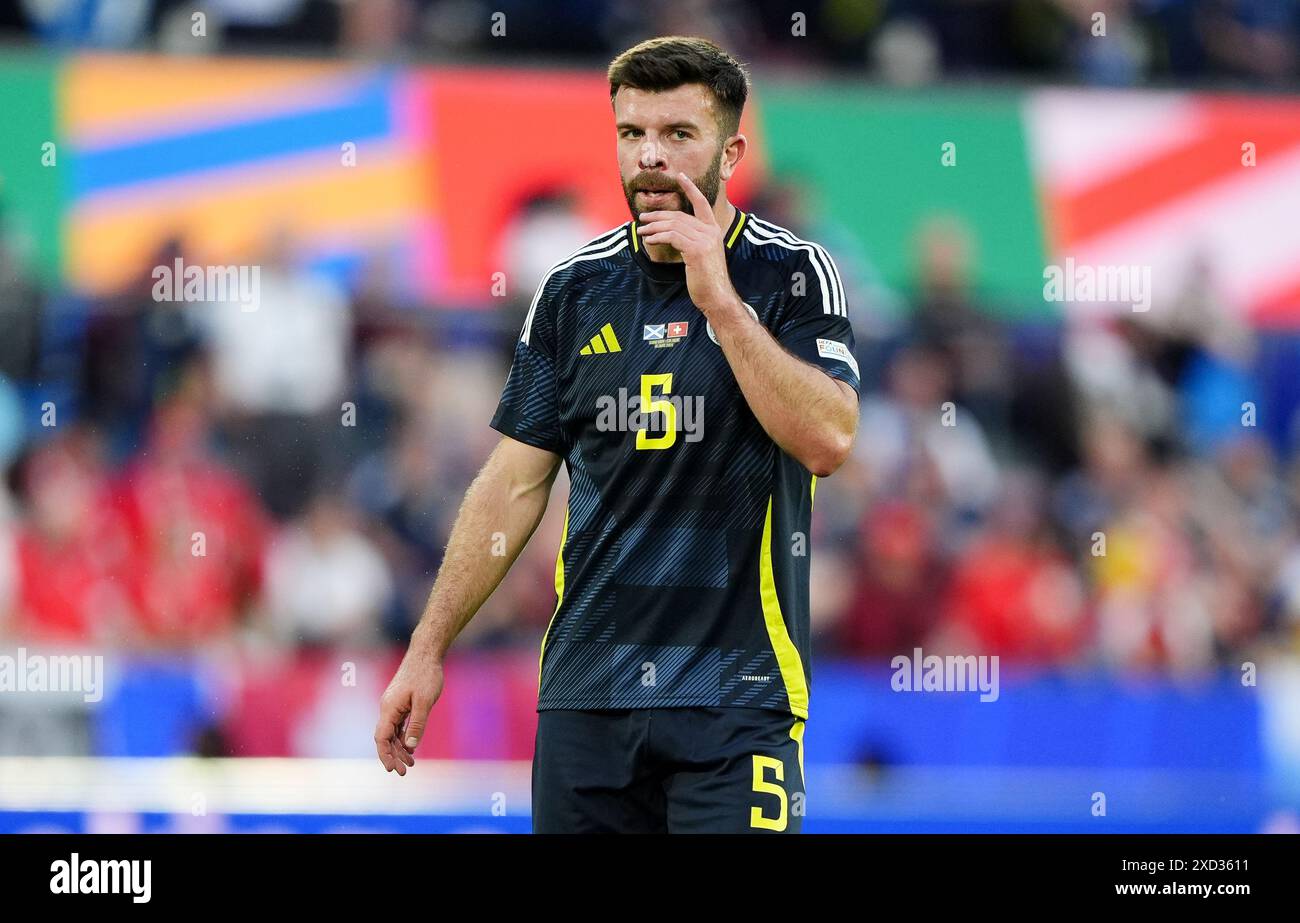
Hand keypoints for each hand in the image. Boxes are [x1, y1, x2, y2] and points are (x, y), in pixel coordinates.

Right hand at [374, 639, 443, 775]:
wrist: (425, 654)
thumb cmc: (425, 675)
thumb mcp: (424, 701)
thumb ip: (417, 724)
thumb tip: (410, 747)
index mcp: (389, 708)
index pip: (382, 738)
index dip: (385, 755)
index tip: (391, 770)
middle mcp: (388, 708)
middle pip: (386, 738)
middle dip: (393, 756)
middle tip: (404, 773)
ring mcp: (394, 705)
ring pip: (393, 732)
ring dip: (399, 748)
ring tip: (410, 764)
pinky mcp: (401, 703)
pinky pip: (399, 725)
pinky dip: (403, 737)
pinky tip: (410, 748)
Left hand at [637, 172, 736, 313]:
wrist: (717, 297)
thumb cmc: (707, 280)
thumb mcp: (701, 256)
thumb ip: (692, 242)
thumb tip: (672, 234)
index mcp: (714, 231)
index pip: (702, 203)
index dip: (690, 188)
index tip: (680, 176)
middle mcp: (711, 232)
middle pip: (679, 216)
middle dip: (658, 215)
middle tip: (642, 218)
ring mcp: (705, 240)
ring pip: (673, 225)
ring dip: (653, 227)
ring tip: (641, 231)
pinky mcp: (696, 250)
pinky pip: (672, 237)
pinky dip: (657, 236)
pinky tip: (649, 240)